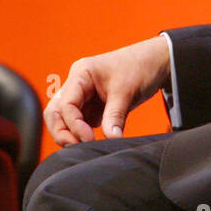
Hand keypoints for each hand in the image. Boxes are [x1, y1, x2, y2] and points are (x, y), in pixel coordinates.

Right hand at [45, 36, 171, 144]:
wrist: (155, 62)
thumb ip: (115, 116)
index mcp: (81, 74)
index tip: (90, 138)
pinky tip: (92, 145)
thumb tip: (111, 139)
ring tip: (84, 148)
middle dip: (61, 131)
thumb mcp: (126, 92)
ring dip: (69, 134)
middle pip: (55, 112)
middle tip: (76, 147)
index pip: (66, 104)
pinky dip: (81, 135)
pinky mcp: (92, 107)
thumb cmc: (139, 67)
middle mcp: (77, 84)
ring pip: (63, 119)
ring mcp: (83, 96)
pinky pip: (79, 123)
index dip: (74, 124)